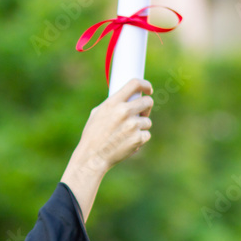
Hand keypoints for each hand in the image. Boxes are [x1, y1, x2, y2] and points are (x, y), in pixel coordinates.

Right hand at [61, 78, 153, 221]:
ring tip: (126, 135)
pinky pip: (146, 135)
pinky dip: (139, 139)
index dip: (145, 84)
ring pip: (147, 121)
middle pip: (148, 101)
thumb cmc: (92, 135)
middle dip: (146, 108)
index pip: (134, 84)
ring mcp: (133, 125)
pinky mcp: (138, 138)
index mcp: (113, 102)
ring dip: (140, 127)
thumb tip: (127, 98)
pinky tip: (127, 143)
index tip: (148, 89)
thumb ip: (113, 104)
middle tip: (141, 113)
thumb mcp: (97, 114)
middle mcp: (124, 111)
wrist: (92, 157)